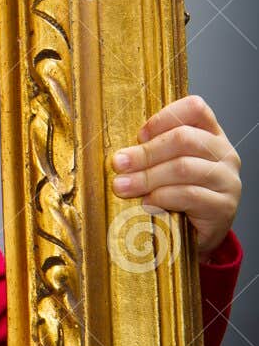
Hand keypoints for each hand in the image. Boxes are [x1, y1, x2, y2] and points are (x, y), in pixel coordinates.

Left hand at [110, 94, 240, 260]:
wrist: (195, 237)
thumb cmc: (175, 196)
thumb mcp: (164, 167)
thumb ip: (151, 153)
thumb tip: (120, 156)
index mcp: (210, 134)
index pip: (195, 109)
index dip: (164, 117)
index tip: (140, 135)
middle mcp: (224, 153)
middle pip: (184, 139)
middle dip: (145, 152)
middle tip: (119, 165)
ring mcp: (227, 180)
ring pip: (183, 168)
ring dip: (147, 177)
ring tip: (123, 187)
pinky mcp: (224, 207)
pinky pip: (189, 195)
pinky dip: (162, 197)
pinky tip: (147, 203)